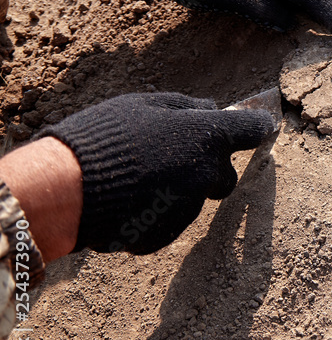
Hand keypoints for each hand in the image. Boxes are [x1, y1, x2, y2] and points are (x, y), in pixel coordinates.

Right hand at [42, 93, 273, 253]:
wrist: (64, 189)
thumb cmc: (103, 138)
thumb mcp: (143, 105)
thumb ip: (186, 107)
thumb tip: (213, 106)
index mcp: (206, 137)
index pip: (251, 131)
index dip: (255, 128)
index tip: (259, 128)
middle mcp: (205, 175)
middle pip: (224, 177)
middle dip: (208, 171)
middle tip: (172, 159)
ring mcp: (188, 208)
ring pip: (193, 199)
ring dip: (175, 190)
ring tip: (133, 179)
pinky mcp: (167, 234)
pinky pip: (167, 220)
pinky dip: (153, 212)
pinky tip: (124, 201)